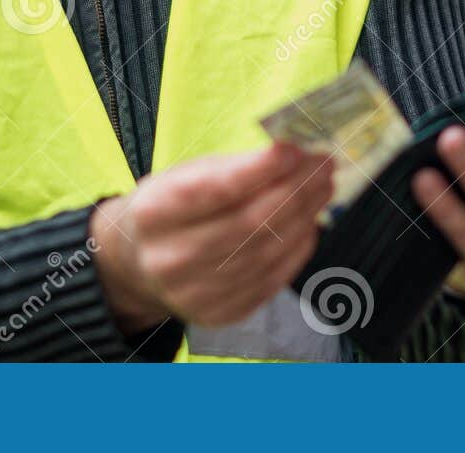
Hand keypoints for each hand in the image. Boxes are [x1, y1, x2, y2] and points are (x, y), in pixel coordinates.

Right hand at [91, 141, 334, 330]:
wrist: (140, 262)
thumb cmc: (171, 208)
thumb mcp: (183, 175)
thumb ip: (232, 168)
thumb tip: (295, 157)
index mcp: (153, 212)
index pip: (213, 190)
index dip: (258, 170)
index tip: (294, 149)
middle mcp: (169, 258)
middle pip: (248, 224)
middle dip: (295, 190)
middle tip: (323, 165)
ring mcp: (194, 293)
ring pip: (266, 252)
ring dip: (304, 216)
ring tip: (322, 188)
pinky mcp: (220, 314)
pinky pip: (272, 279)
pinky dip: (297, 248)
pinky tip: (309, 223)